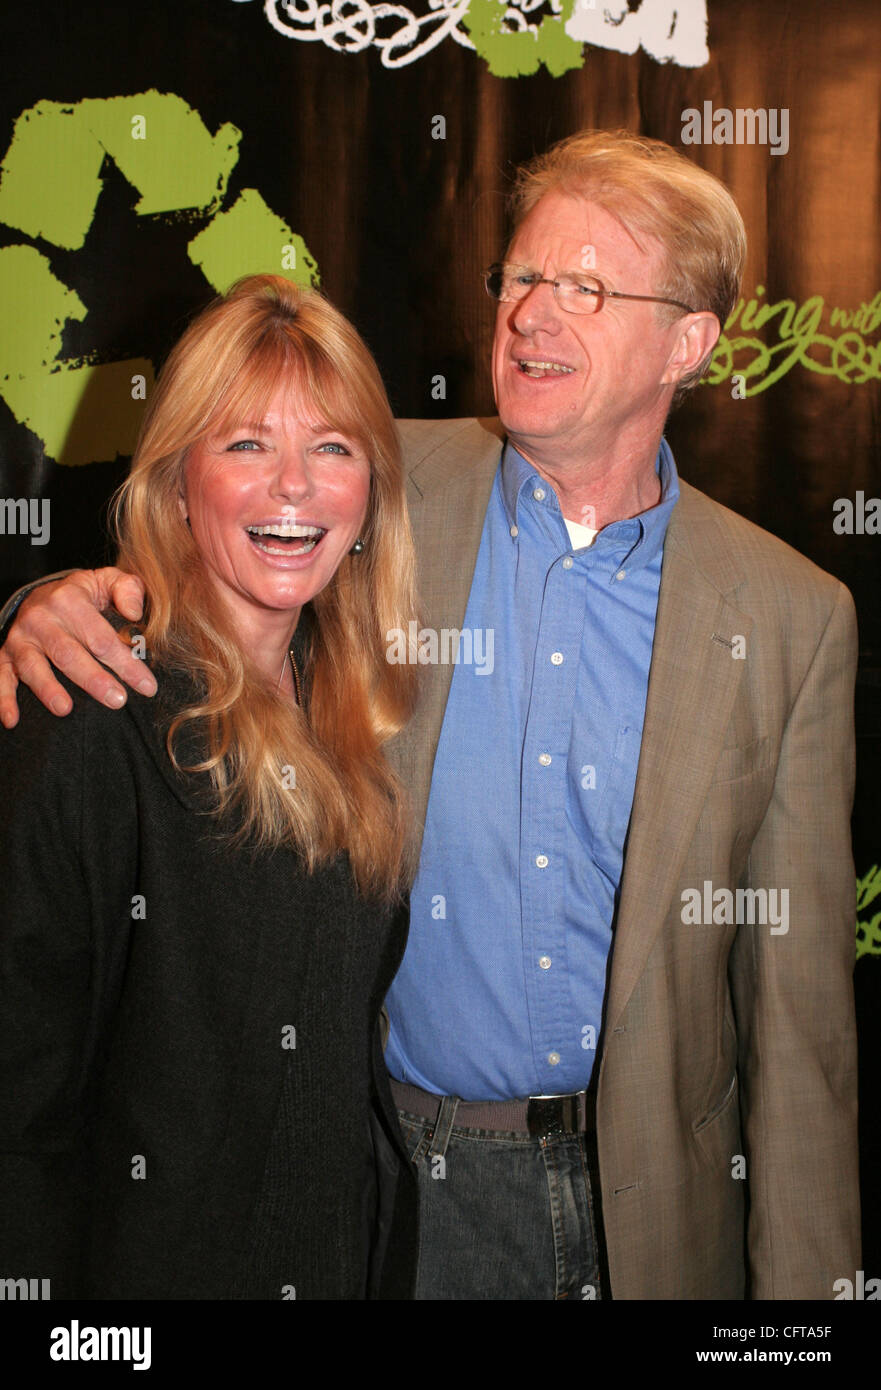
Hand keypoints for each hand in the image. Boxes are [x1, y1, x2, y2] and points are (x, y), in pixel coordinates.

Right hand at [0, 568, 155, 728]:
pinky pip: (1, 677)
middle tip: (117, 700)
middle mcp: (41, 619)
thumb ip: (128, 589)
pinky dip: (3, 699)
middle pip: (69, 654)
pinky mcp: (5, 654)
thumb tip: (135, 613)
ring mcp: (21, 638)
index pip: (102, 638)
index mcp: (69, 600)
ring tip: (66, 709)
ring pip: (33, 666)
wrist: (40, 595)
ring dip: (48, 689)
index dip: (126, 663)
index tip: (147, 687)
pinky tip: (12, 719)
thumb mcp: (106, 581)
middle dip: (94, 679)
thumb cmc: (83, 595)